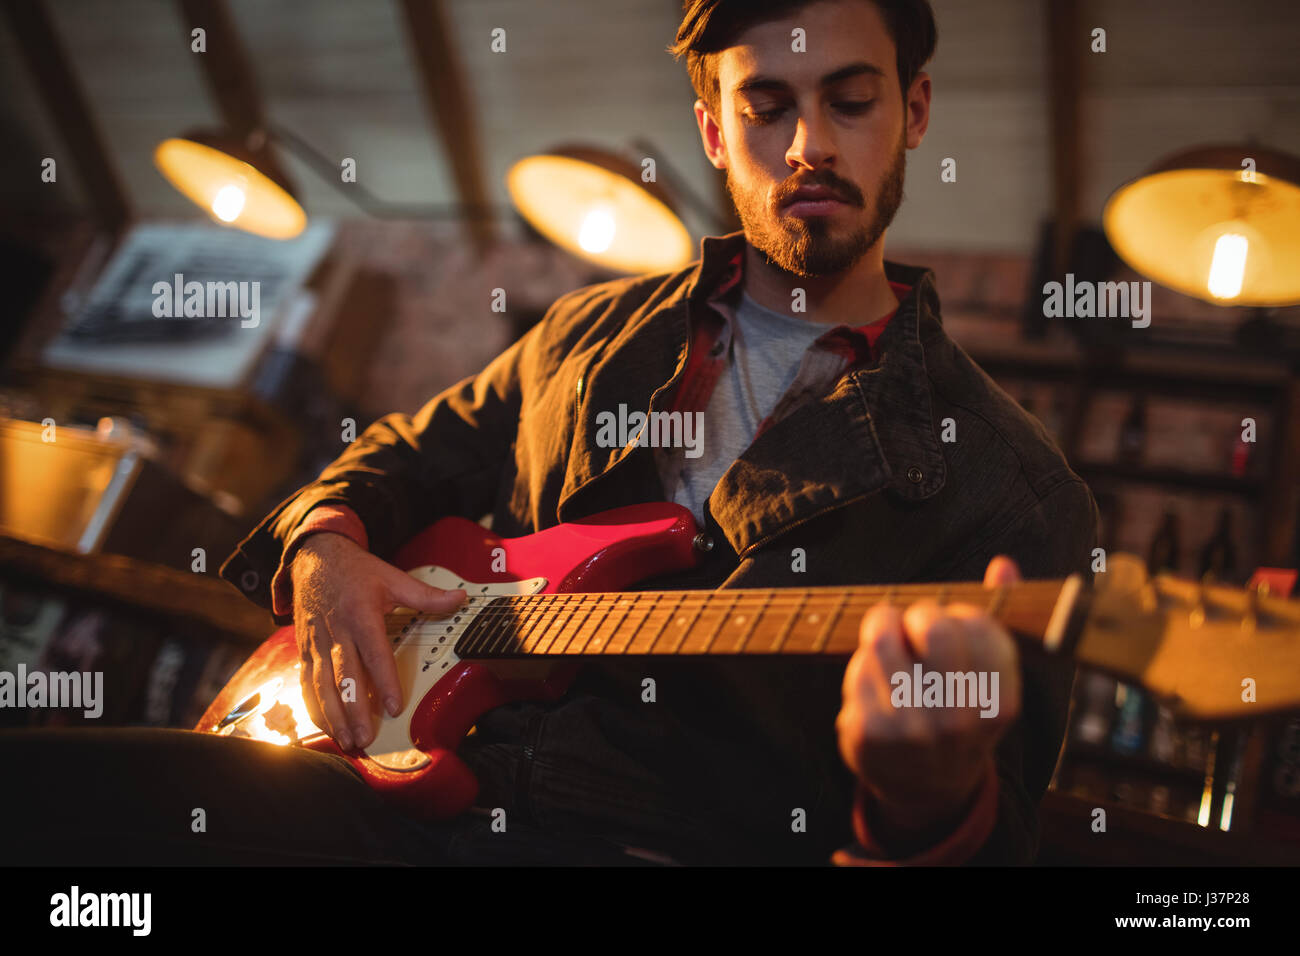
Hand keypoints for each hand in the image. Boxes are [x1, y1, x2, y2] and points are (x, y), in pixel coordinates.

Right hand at [289, 533, 464, 751]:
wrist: (314, 558)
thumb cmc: (355, 571)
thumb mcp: (392, 578)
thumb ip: (426, 596)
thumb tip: (460, 598)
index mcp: (360, 614)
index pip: (374, 653)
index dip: (384, 681)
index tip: (394, 706)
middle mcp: (336, 631)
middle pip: (344, 676)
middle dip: (353, 709)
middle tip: (364, 736)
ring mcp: (317, 643)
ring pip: (321, 685)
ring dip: (333, 715)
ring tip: (347, 740)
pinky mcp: (305, 650)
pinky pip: (306, 683)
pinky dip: (314, 707)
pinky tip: (326, 726)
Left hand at [835, 556, 1022, 848]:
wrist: (927, 788)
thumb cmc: (957, 713)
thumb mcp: (986, 679)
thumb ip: (994, 618)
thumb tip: (1003, 564)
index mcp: (1000, 701)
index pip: (980, 624)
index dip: (956, 615)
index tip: (947, 629)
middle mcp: (961, 719)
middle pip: (933, 626)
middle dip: (915, 615)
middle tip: (908, 626)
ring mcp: (914, 731)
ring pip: (885, 642)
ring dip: (882, 639)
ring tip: (888, 654)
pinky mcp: (870, 735)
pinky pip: (857, 669)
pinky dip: (860, 667)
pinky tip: (872, 684)